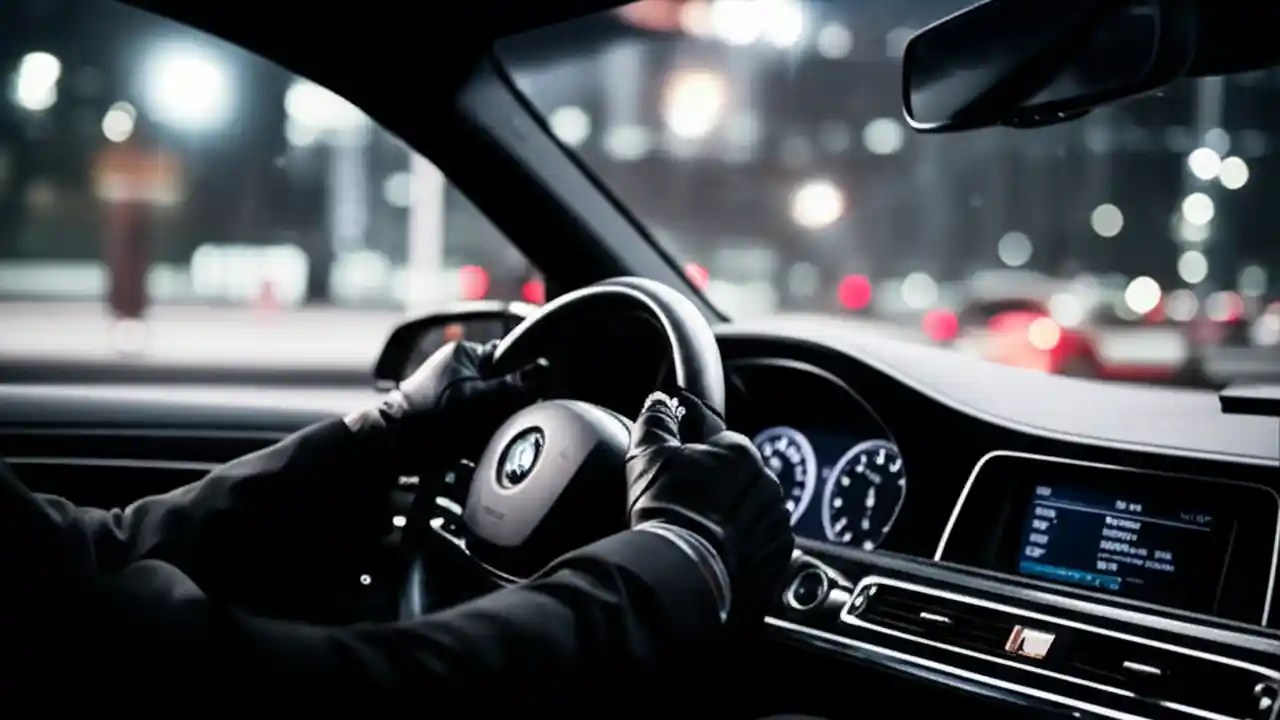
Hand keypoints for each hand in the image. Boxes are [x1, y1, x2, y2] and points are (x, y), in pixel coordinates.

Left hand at [352, 340, 549, 467]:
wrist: (389, 448)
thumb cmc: (429, 422)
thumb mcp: (479, 402)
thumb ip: (515, 385)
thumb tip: (545, 369)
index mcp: (464, 352)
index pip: (509, 357)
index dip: (520, 378)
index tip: (522, 396)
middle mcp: (455, 366)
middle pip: (500, 382)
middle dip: (504, 403)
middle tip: (497, 418)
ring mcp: (448, 388)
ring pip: (488, 402)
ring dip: (491, 419)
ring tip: (479, 431)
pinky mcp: (444, 410)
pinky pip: (474, 417)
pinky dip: (477, 430)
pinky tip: (471, 441)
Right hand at [625, 391, 794, 622]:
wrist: (681, 570)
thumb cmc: (665, 509)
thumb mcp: (648, 455)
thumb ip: (657, 421)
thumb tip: (659, 403)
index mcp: (742, 451)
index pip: (723, 446)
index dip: (698, 463)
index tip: (681, 481)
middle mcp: (769, 482)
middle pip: (741, 480)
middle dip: (719, 492)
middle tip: (688, 510)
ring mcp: (777, 521)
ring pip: (753, 513)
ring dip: (734, 521)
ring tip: (703, 537)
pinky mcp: (779, 556)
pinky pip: (762, 545)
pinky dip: (745, 550)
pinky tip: (719, 556)